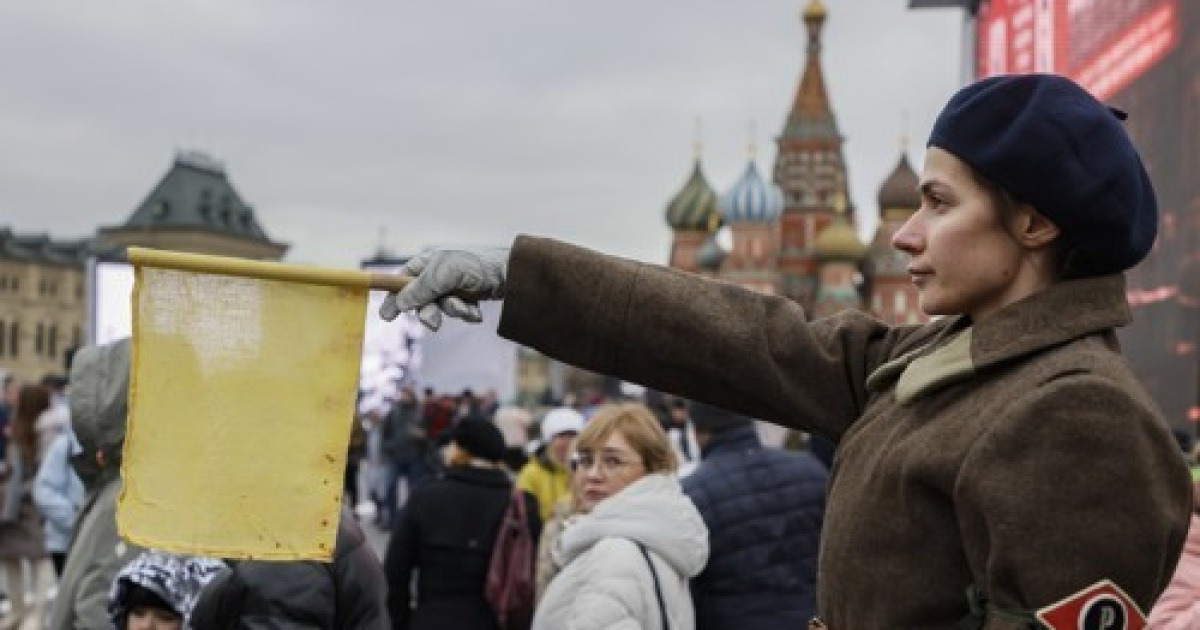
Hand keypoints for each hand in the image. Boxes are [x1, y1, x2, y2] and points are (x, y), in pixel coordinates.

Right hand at [379, 247, 508, 329]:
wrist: (511, 274)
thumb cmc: (477, 265)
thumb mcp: (446, 273)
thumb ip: (422, 288)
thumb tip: (401, 302)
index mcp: (427, 263)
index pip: (402, 281)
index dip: (394, 298)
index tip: (387, 316)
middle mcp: (438, 276)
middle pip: (420, 302)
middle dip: (429, 313)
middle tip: (433, 323)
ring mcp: (452, 288)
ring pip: (441, 310)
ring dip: (453, 311)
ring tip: (466, 306)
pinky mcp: (467, 299)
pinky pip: (459, 314)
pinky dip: (467, 314)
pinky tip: (477, 308)